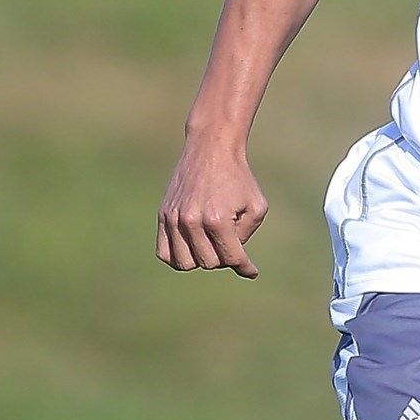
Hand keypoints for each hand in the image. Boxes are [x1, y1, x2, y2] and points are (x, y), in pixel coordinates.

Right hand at [156, 141, 267, 277]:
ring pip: (185, 263)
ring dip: (202, 258)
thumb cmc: (238, 178)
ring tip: (212, 243)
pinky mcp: (163, 215)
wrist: (211, 149)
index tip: (252, 271)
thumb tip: (235, 261)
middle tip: (231, 240)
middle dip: (224, 256)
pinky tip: (192, 246)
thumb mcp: (256, 206)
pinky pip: (164, 253)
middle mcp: (192, 221)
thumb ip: (245, 236)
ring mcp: (174, 219)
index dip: (245, 267)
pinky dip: (178, 257)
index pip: (231, 259)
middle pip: (209, 263)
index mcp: (217, 220)